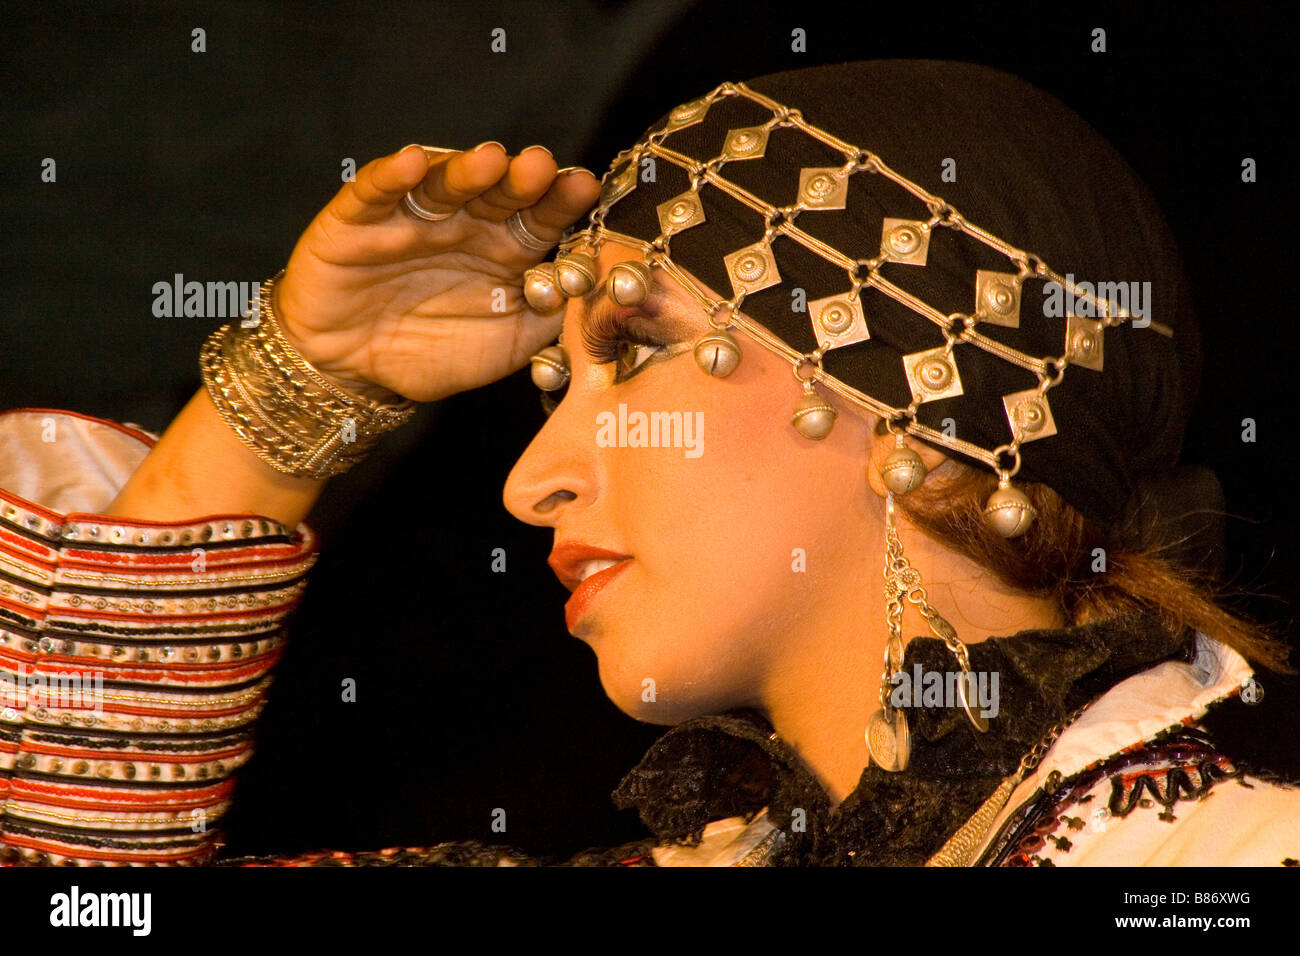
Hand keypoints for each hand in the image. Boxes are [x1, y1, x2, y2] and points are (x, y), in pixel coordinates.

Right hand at [272, 143, 599, 402]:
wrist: (355, 371)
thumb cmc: (435, 353)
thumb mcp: (508, 344)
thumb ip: (551, 320)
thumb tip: (599, 297)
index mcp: (506, 249)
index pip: (540, 217)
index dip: (561, 203)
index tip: (585, 189)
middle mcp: (465, 224)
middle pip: (497, 192)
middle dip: (520, 179)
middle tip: (541, 167)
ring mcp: (412, 217)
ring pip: (443, 185)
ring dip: (466, 171)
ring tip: (490, 162)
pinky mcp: (359, 219)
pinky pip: (375, 191)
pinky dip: (392, 175)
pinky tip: (413, 162)